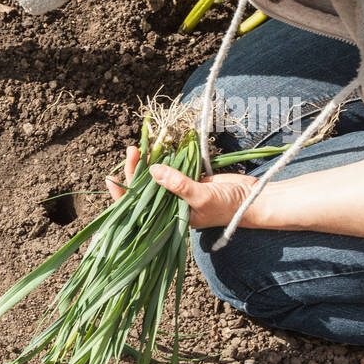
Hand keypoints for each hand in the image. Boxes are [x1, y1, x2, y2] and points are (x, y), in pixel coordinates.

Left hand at [105, 146, 260, 229]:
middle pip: (143, 188)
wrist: (252, 199)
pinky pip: (171, 167)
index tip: (111, 178)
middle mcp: (168, 206)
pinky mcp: (188, 178)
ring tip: (141, 145)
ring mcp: (177, 191)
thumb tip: (153, 170)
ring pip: (155, 176)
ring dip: (148, 161)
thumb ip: (178, 184)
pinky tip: (158, 146)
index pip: (137, 208)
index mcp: (167, 218)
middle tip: (133, 149)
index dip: (122, 194)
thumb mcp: (201, 196)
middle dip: (135, 169)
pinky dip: (165, 157)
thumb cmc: (227, 206)